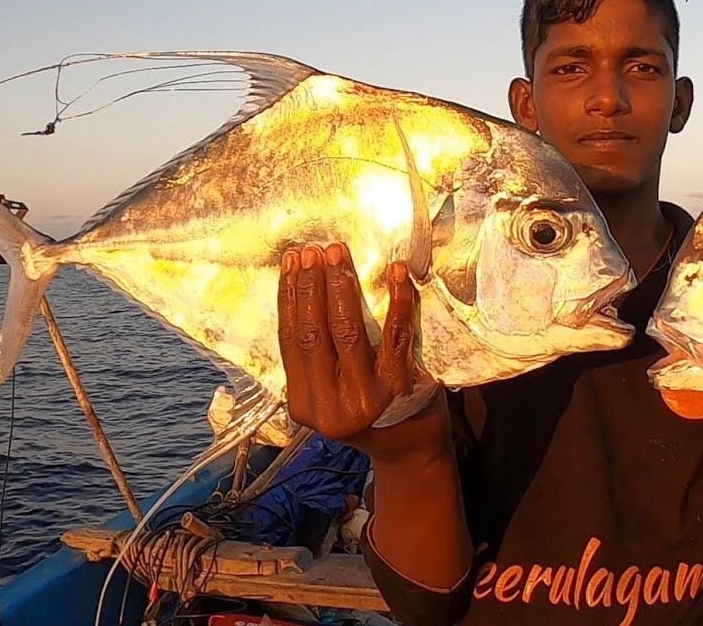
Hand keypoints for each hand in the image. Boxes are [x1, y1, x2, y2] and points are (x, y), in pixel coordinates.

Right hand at [278, 243, 448, 461]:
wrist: (413, 450)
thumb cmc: (371, 413)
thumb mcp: (330, 396)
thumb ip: (315, 362)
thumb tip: (302, 296)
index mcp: (304, 405)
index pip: (290, 342)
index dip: (289, 298)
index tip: (290, 264)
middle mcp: (331, 406)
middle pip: (314, 333)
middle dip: (311, 285)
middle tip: (313, 251)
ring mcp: (367, 397)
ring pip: (347, 331)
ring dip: (342, 285)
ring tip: (338, 254)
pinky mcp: (401, 387)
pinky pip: (396, 334)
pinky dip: (397, 299)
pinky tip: (396, 273)